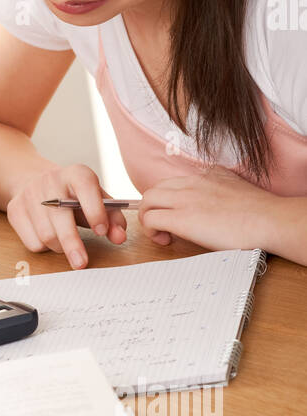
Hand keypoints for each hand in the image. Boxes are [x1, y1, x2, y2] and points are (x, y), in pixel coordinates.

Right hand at [6, 162, 126, 268]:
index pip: (85, 187)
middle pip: (60, 218)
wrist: (35, 182)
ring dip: (61, 247)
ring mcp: (29, 195)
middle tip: (81, 263)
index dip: (95, 210)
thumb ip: (113, 218)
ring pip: (46, 234)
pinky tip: (49, 237)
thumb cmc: (75, 197)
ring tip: (68, 244)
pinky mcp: (15, 210)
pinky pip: (32, 242)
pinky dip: (45, 248)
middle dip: (72, 243)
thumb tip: (120, 237)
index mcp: (76, 174)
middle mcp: (51, 180)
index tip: (101, 232)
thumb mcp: (98, 201)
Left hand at [138, 166, 272, 250]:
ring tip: (163, 235)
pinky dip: (151, 231)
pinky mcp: (181, 217)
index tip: (175, 215)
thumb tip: (215, 204)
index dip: (168, 201)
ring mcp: (185, 198)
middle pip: (155, 189)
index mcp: (207, 175)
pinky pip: (150, 219)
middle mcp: (192, 182)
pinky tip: (166, 240)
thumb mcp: (237, 189)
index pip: (173, 182)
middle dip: (152, 209)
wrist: (269, 220)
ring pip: (147, 201)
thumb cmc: (261, 214)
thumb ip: (221, 190)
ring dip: (148, 218)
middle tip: (164, 227)